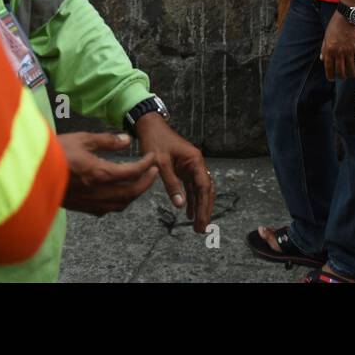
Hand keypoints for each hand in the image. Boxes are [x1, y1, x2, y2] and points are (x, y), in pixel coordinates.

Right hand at [59, 131, 157, 216]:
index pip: (132, 172)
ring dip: (133, 194)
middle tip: (153, 171)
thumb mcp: (82, 139)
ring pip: (120, 204)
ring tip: (139, 182)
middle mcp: (97, 192)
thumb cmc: (53, 152)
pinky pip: (105, 209)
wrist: (26, 173)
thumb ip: (107, 141)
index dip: (146, 165)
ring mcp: (88, 202)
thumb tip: (126, 140)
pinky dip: (118, 202)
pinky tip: (116, 194)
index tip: (152, 158)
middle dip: (146, 182)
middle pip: (131, 193)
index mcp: (99, 173)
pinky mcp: (79, 207)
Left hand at [136, 112, 214, 231]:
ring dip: (199, 206)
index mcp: (194, 160)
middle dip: (205, 209)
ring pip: (199, 190)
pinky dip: (191, 199)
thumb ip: (171, 183)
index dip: (204, 206)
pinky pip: (191, 187)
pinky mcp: (183, 168)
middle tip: (201, 229)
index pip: (204, 187)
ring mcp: (191, 166)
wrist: (149, 126)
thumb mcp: (160, 163)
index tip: (202, 222)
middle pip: (206, 190)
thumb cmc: (155, 141)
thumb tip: (180, 204)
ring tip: (197, 225)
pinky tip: (188, 212)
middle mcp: (196, 163)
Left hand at [320, 11, 354, 80]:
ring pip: (351, 70)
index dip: (330, 76)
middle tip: (343, 76)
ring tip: (352, 73)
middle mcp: (339, 52)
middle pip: (341, 72)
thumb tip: (322, 59)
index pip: (329, 69)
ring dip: (351, 74)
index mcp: (329, 49)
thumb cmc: (336, 24)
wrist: (349, 15)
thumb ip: (324, 49)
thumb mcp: (326, 36)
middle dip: (342, 77)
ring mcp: (349, 51)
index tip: (332, 78)